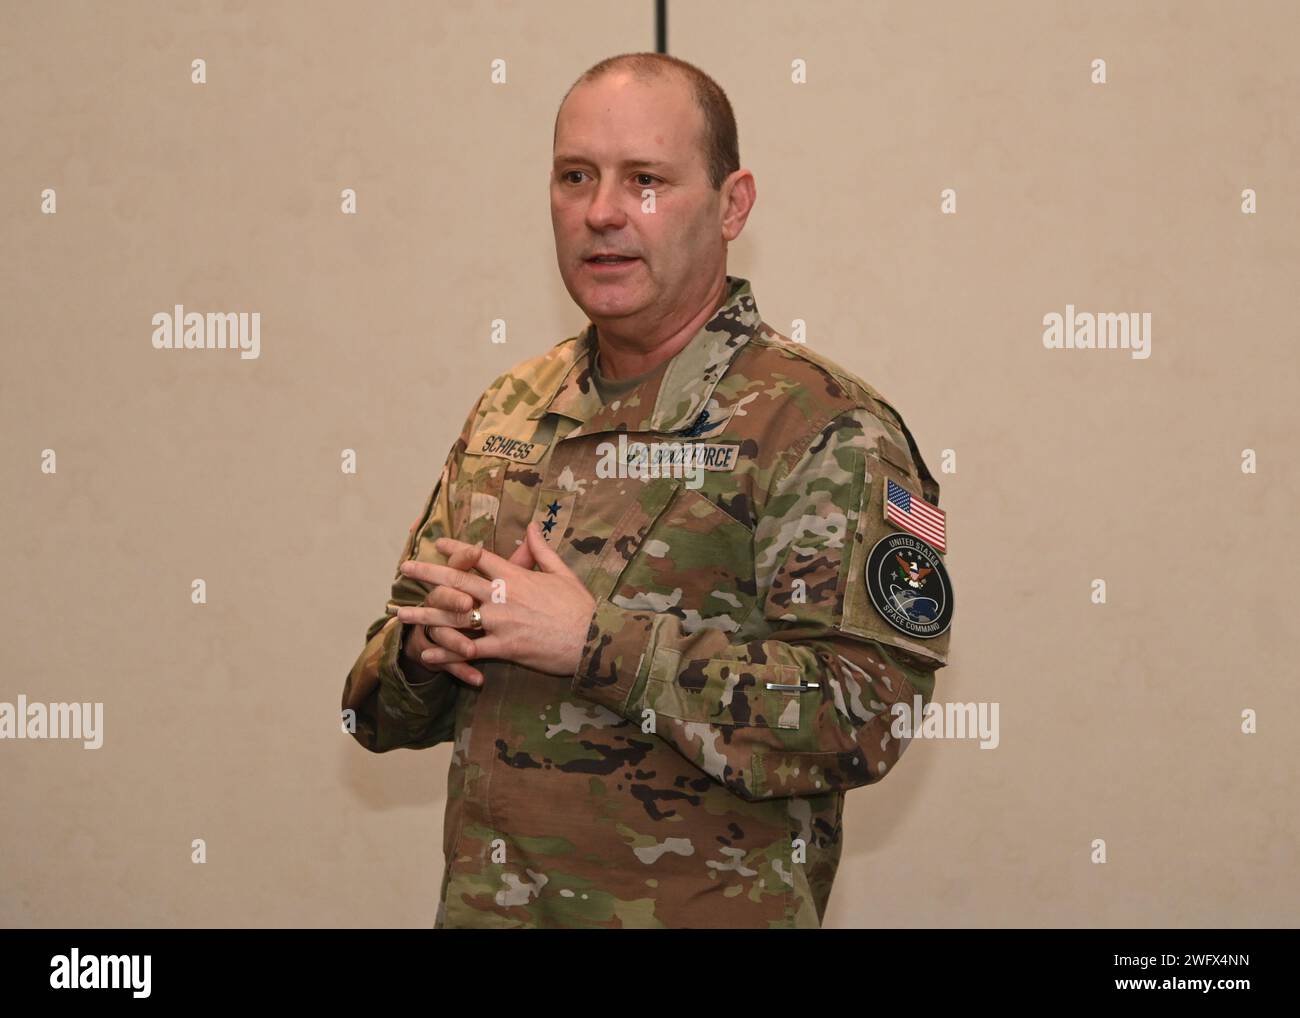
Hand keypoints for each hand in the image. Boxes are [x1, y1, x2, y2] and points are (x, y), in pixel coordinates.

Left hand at [397, 521, 596, 677]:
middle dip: (428, 575)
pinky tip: (426, 655)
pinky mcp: (504, 647)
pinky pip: (469, 650)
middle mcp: (502, 596)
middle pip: (457, 582)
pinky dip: (446, 654)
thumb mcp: (563, 572)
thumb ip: (542, 549)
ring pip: (455, 617)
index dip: (456, 549)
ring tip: (401, 615)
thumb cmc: (580, 607)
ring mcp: (501, 622)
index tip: (436, 543)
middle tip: (405, 569)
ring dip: (425, 616)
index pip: (479, 557)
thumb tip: (533, 525)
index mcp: (516, 576)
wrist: (594, 639)